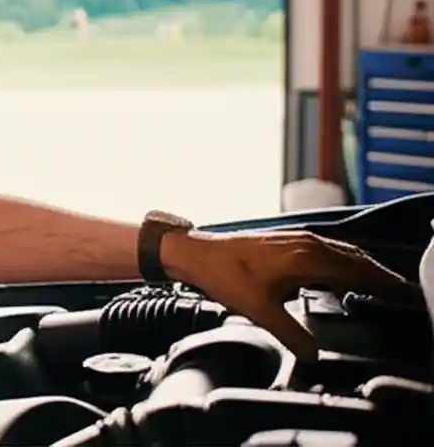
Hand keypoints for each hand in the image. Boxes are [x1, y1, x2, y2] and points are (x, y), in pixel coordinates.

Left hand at [161, 229, 413, 360]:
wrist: (195, 253)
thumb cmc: (223, 275)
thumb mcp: (259, 311)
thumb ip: (291, 334)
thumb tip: (312, 354)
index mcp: (305, 258)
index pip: (355, 269)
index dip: (379, 282)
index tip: (397, 292)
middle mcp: (305, 243)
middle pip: (353, 257)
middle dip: (376, 273)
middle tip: (393, 289)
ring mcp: (295, 238)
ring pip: (340, 249)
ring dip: (360, 263)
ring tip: (374, 280)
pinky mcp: (285, 238)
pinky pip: (325, 246)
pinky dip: (341, 257)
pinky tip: (338, 268)